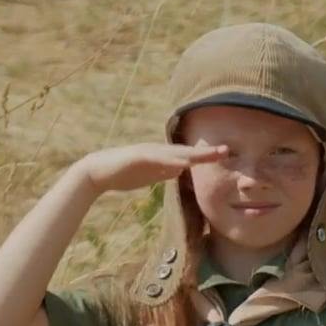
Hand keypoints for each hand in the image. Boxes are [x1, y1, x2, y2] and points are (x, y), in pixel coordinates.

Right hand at [74, 142, 228, 194]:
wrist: (98, 172)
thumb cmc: (124, 174)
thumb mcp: (151, 175)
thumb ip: (166, 171)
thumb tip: (181, 170)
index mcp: (162, 156)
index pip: (188, 157)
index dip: (206, 156)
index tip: (225, 156)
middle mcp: (158, 151)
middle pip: (186, 152)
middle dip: (207, 152)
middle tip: (227, 150)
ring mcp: (148, 152)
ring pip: (175, 153)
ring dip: (194, 154)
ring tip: (211, 154)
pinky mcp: (138, 156)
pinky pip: (156, 158)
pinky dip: (170, 160)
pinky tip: (182, 163)